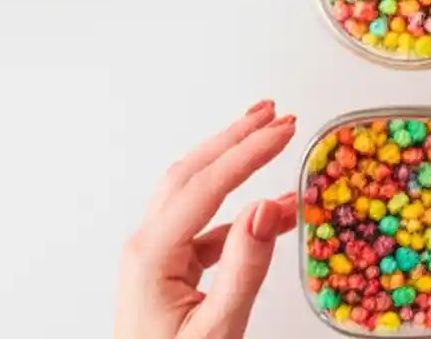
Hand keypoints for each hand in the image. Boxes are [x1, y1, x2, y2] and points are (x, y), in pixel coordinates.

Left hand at [114, 102, 297, 338]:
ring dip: (233, 162)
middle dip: (235, 137)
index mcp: (151, 256)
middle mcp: (146, 246)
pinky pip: (205, 225)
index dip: (249, 152)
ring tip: (271, 137)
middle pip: (191, 172)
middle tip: (275, 114)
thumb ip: (244, 268)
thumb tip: (265, 207)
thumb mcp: (217, 329)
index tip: (285, 129)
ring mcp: (154, 256)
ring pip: (194, 191)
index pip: (205, 186)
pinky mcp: (167, 270)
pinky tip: (274, 211)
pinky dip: (240, 209)